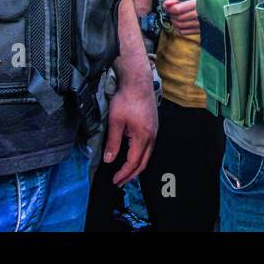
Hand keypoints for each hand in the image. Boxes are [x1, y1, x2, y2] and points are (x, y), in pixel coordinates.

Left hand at [104, 66, 157, 183]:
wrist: (137, 82)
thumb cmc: (126, 99)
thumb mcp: (115, 121)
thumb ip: (113, 142)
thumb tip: (109, 160)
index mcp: (142, 137)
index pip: (133, 162)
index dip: (124, 173)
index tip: (115, 180)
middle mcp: (152, 136)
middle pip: (144, 162)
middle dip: (132, 174)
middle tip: (120, 181)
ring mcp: (154, 130)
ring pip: (148, 155)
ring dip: (137, 166)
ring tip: (126, 172)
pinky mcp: (153, 125)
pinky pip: (149, 146)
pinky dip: (141, 156)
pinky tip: (134, 155)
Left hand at [163, 0, 198, 36]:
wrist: (218, 3)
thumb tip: (166, 3)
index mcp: (198, 3)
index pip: (177, 9)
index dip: (169, 7)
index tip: (166, 4)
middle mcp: (200, 14)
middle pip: (178, 18)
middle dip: (171, 14)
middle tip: (169, 9)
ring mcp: (200, 23)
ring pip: (180, 25)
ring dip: (173, 21)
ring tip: (173, 15)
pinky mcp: (200, 29)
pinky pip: (184, 32)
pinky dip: (178, 28)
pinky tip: (178, 22)